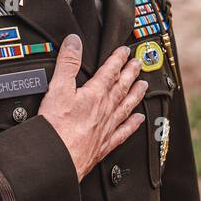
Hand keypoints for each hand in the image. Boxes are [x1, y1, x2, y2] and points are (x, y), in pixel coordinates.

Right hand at [39, 36, 146, 178]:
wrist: (58, 158)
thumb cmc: (56, 128)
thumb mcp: (57, 88)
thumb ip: (67, 63)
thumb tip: (74, 42)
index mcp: (94, 95)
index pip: (109, 72)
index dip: (118, 59)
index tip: (125, 51)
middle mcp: (105, 110)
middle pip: (122, 87)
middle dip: (131, 74)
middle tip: (140, 64)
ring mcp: (107, 128)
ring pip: (126, 107)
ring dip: (136, 94)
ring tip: (144, 86)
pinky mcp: (105, 145)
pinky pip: (124, 131)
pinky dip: (133, 125)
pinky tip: (139, 120)